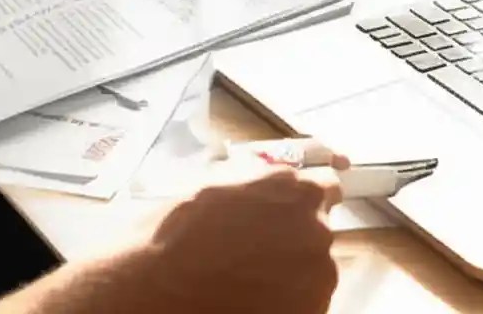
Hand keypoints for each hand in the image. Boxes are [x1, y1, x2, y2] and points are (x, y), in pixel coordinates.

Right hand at [0, 149, 349, 313]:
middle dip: (296, 237)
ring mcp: (317, 267)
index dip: (307, 203)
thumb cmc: (172, 241)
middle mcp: (312, 221)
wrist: (156, 291)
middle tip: (257, 254)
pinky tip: (252, 299)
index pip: (326, 186)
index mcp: (289, 185)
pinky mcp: (313, 307)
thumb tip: (267, 180)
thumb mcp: (213, 188)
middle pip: (321, 227)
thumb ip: (253, 182)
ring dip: (292, 271)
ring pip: (315, 267)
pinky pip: (308, 300)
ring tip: (246, 280)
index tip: (299, 214)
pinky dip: (289, 302)